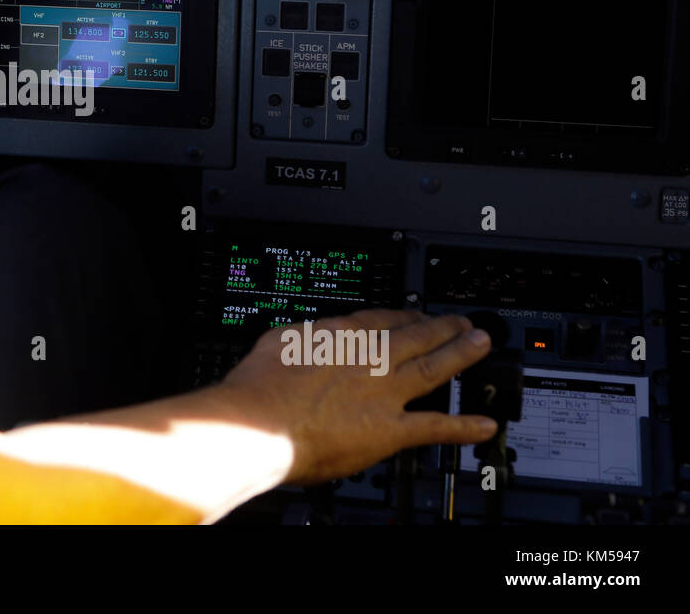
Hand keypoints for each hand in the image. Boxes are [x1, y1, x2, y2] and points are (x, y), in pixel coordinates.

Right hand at [216, 310, 497, 485]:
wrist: (259, 424)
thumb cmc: (258, 387)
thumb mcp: (276, 342)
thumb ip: (301, 338)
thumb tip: (306, 337)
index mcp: (339, 335)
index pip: (379, 319)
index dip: (402, 315)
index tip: (412, 313)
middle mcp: (369, 358)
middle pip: (415, 335)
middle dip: (441, 327)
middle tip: (461, 322)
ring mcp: (384, 392)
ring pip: (433, 367)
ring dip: (461, 354)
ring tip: (480, 344)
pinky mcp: (390, 430)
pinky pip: (434, 428)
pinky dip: (463, 427)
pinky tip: (485, 425)